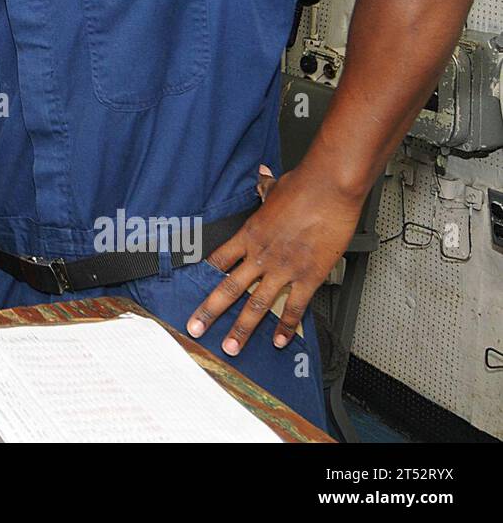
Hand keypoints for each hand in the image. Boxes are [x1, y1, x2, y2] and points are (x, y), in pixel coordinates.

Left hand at [186, 165, 363, 354]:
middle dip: (210, 311)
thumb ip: (265, 189)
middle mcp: (261, 255)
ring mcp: (284, 268)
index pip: (219, 260)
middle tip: (196, 328)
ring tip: (231, 346)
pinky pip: (294, 307)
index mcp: (249, 234)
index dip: (204, 277)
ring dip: (242, 328)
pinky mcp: (309, 276)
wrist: (329, 188)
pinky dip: (286, 326)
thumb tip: (261, 176)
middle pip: (228, 288)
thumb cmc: (304, 185)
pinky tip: (280, 341)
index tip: (193, 290)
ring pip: (257, 304)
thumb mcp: (276, 187)